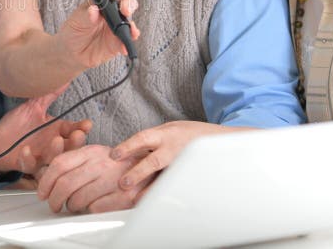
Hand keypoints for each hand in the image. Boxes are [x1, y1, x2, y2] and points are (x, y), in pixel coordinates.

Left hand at [0, 87, 91, 174]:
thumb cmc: (19, 124)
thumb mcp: (34, 106)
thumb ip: (50, 94)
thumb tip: (65, 77)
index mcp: (56, 130)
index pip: (73, 129)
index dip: (82, 128)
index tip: (87, 124)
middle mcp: (52, 145)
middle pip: (70, 147)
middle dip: (76, 142)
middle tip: (78, 134)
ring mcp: (40, 156)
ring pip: (53, 158)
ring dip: (56, 150)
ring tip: (56, 141)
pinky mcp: (26, 164)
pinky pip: (30, 165)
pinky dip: (28, 158)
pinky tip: (26, 150)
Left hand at [37, 145, 152, 213]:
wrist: (148, 168)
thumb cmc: (116, 164)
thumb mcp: (95, 155)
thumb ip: (73, 162)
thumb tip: (45, 176)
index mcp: (91, 151)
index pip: (60, 163)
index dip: (46, 181)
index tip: (43, 192)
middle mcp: (101, 163)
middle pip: (65, 184)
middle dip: (54, 199)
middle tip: (54, 205)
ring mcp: (113, 179)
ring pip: (78, 199)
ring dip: (72, 206)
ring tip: (75, 206)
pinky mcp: (123, 196)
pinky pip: (94, 209)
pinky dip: (89, 211)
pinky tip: (92, 206)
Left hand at [57, 0, 139, 67]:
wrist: (73, 52)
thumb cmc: (74, 31)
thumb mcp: (76, 21)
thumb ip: (85, 16)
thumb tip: (93, 10)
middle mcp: (112, 8)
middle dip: (128, 2)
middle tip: (124, 9)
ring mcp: (118, 23)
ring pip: (130, 17)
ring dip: (131, 21)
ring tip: (129, 28)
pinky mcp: (120, 38)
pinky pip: (129, 37)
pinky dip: (130, 39)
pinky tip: (125, 44)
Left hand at [110, 121, 244, 189]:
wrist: (219, 138)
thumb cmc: (189, 133)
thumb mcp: (169, 129)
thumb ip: (151, 140)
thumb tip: (128, 151)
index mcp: (165, 134)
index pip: (142, 138)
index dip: (127, 146)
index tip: (114, 155)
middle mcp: (173, 148)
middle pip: (154, 161)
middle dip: (138, 172)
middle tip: (123, 183)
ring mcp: (182, 163)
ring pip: (165, 178)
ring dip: (150, 190)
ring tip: (137, 199)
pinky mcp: (188, 175)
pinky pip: (174, 185)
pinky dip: (164, 194)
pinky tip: (155, 203)